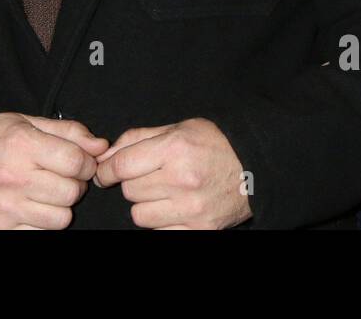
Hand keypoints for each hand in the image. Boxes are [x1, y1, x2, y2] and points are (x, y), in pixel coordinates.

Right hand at [0, 113, 108, 228]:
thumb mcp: (26, 123)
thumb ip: (67, 132)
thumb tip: (101, 146)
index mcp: (21, 144)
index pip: (75, 161)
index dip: (85, 162)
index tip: (78, 162)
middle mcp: (13, 177)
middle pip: (72, 192)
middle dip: (74, 184)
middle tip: (60, 177)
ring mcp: (6, 206)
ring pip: (61, 217)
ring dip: (61, 206)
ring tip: (47, 193)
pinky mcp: (1, 229)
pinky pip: (42, 233)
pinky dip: (44, 223)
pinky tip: (34, 207)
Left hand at [93, 118, 251, 228]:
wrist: (254, 167)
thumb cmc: (214, 144)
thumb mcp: (177, 128)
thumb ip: (137, 138)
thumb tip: (105, 156)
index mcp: (175, 149)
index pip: (122, 165)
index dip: (107, 169)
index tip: (106, 172)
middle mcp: (182, 180)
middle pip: (130, 191)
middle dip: (133, 183)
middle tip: (150, 176)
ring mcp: (192, 208)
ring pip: (140, 216)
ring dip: (145, 205)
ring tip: (163, 192)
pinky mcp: (200, 230)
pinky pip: (158, 233)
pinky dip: (160, 223)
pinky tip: (173, 208)